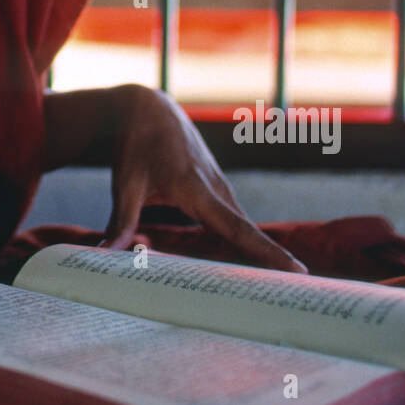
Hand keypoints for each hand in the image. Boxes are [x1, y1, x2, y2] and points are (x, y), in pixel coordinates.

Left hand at [99, 84, 307, 272]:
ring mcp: (219, 187)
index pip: (238, 229)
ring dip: (257, 253)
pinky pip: (233, 219)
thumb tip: (105, 253)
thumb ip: (120, 221)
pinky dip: (242, 239)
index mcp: (197, 189)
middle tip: (298, 294)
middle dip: (272, 263)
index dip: (267, 252)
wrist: (147, 110)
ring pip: (240, 226)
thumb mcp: (125, 183)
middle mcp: (216, 188)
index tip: (298, 271)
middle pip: (246, 233)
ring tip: (283, 283)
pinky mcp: (216, 188)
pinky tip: (249, 262)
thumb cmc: (136, 144)